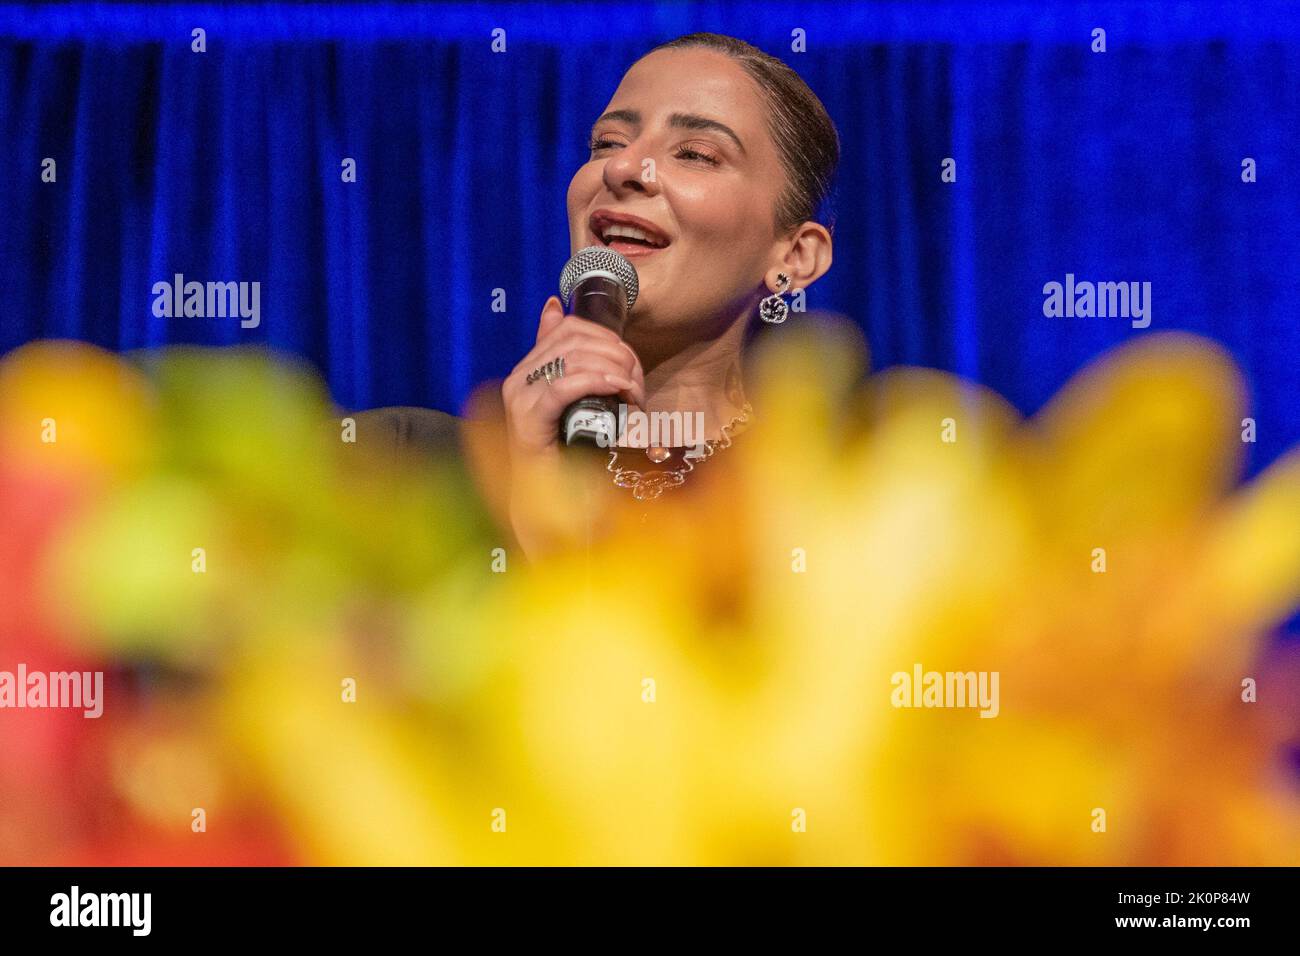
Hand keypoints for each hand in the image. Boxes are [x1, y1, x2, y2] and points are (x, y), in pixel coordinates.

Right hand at [501, 296, 645, 455]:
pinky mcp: (527, 419)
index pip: (569, 328)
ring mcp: (519, 398)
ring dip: (613, 370)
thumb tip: (553, 304)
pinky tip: (617, 390)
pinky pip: (564, 386)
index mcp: (527, 369)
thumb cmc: (565, 455)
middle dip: (615, 354)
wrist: (546, 500)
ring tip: (633, 392)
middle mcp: (517, 378)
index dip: (607, 338)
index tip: (630, 362)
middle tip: (636, 381)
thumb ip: (568, 362)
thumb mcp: (574, 401)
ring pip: (572, 360)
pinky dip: (596, 382)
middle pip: (574, 340)